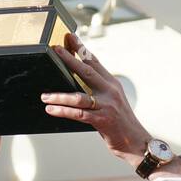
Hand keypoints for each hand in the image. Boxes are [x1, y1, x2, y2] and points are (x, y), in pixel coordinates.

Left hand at [43, 33, 150, 168]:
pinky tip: (51, 109)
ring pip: (78, 97)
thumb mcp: (113, 102)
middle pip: (86, 71)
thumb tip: (79, 83)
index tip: (71, 37)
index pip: (95, 62)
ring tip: (44, 96)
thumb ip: (99, 91)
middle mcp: (110, 91)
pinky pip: (78, 114)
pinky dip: (63, 111)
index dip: (82, 49)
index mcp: (112, 84)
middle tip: (56, 50)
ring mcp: (107, 105)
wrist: (136, 142)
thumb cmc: (121, 124)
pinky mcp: (102, 120)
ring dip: (59, 96)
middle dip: (70, 59)